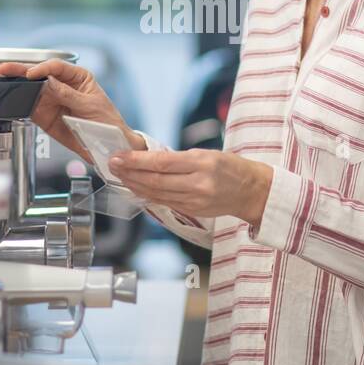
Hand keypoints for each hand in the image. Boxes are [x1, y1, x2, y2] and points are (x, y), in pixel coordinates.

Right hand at [0, 59, 145, 162]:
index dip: (42, 69)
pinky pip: (29, 106)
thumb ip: (67, 94)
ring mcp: (52, 100)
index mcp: (77, 77)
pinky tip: (6, 93)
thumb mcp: (90, 105)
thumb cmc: (107, 121)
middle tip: (3, 68)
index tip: (32, 75)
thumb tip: (48, 82)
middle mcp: (62, 86)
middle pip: (38, 74)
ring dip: (14, 83)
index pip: (56, 67)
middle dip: (20, 70)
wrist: (108, 145)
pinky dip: (17, 101)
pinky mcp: (44, 115)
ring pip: (30, 88)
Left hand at [107, 148, 274, 226]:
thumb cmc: (230, 167)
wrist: (251, 191)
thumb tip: (148, 159)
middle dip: (129, 173)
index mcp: (202, 163)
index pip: (161, 163)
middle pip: (155, 180)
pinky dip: (147, 195)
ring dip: (134, 185)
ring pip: (156, 194)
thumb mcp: (207, 154)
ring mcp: (195, 201)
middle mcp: (198, 184)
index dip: (136, 161)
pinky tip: (136, 189)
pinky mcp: (192, 211)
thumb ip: (179, 159)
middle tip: (112, 165)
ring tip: (119, 176)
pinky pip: (164, 203)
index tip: (118, 156)